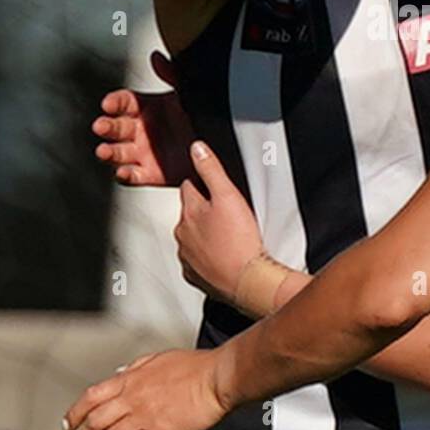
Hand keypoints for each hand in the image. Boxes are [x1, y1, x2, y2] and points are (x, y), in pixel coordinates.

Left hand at [63, 349, 227, 429]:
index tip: (69, 425)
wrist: (218, 377)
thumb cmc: (196, 366)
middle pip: (95, 422)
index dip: (75, 412)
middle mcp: (132, 398)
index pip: (91, 396)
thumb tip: (121, 373)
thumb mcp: (160, 358)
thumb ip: (137, 367)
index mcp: (130, 379)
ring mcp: (144, 415)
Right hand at [93, 50, 193, 185]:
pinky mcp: (150, 173)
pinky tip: (123, 172)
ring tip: (104, 151)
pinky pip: (132, 176)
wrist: (221, 150)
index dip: (114, 102)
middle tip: (101, 126)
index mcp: (148, 108)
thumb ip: (172, 75)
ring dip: (109, 152)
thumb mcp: (188, 93)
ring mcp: (144, 152)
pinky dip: (125, 175)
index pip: (124, 102)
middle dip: (106, 127)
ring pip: (118, 153)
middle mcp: (142, 130)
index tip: (108, 103)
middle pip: (116, 127)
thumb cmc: (202, 120)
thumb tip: (157, 57)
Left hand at [175, 140, 261, 303]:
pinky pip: (197, 261)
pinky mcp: (196, 276)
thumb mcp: (228, 195)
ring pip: (192, 238)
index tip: (210, 186)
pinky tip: (224, 255)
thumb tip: (197, 149)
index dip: (201, 184)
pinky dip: (207, 257)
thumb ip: (211, 169)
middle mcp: (183, 234)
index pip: (188, 187)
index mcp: (189, 212)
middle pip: (189, 214)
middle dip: (202, 210)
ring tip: (227, 235)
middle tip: (224, 212)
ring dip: (204, 235)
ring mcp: (188, 257)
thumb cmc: (240, 241)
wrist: (247, 281)